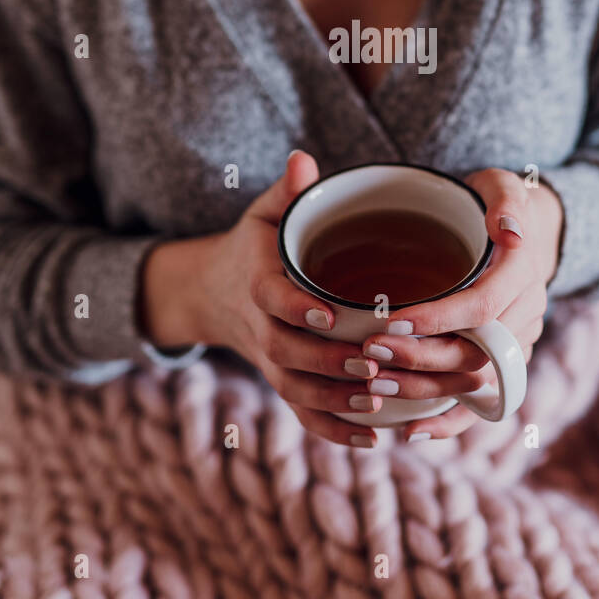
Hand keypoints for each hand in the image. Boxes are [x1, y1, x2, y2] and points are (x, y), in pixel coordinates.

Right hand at [190, 149, 390, 447]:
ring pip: (297, 390)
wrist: (217, 293)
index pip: (271, 298)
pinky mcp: (284, 384)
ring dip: (337, 400)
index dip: (296, 308)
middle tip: (372, 362)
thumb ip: (288, 191)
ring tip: (381, 399)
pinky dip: (335, 431)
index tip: (328, 313)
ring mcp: (271, 362)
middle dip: (327, 362)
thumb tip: (303, 160)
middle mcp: (260, 327)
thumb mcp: (266, 213)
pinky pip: (304, 415)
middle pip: (286, 352)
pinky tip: (375, 438)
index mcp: (257, 281)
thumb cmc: (257, 245)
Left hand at [351, 170, 563, 442]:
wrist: (520, 234)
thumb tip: (509, 228)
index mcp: (524, 271)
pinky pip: (481, 405)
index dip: (438, 318)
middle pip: (476, 352)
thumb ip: (505, 199)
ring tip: (374, 385)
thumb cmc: (494, 204)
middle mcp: (526, 314)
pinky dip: (448, 423)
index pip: (483, 304)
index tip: (390, 319)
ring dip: (423, 389)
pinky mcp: (503, 365)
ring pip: (474, 383)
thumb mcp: (502, 186)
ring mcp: (517, 344)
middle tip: (369, 353)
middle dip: (420, 358)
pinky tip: (409, 433)